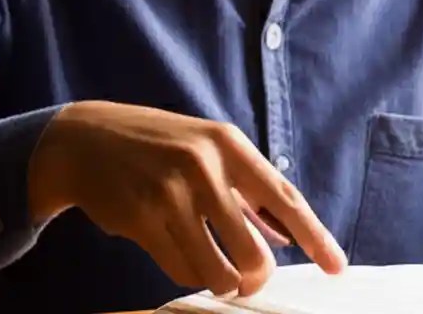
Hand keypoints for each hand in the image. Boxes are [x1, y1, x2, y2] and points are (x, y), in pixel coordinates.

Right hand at [27, 101, 346, 296]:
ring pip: (218, 271)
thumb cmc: (159, 146)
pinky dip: (190, 274)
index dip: (316, 237)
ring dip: (224, 283)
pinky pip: (181, 270)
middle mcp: (204, 167)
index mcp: (229, 145)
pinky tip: (185, 258)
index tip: (336, 267)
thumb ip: (249, 192)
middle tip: (250, 278)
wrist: (85, 138)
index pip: (285, 198)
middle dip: (256, 276)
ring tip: (221, 275)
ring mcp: (171, 195)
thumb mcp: (208, 149)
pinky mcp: (141, 220)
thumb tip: (288, 236)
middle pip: (254, 252)